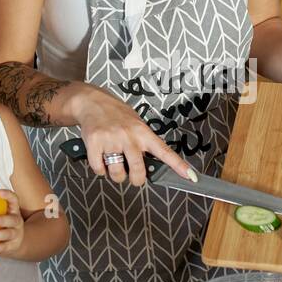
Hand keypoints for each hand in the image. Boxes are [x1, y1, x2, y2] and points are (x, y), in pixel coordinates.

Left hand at [0, 188, 24, 258]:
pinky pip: (4, 247)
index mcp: (12, 210)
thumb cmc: (1, 224)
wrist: (15, 241)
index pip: (14, 199)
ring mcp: (16, 234)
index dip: (8, 195)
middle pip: (12, 219)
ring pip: (8, 234)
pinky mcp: (12, 246)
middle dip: (0, 219)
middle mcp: (16, 221)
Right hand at [72, 85, 193, 186]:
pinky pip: (99, 169)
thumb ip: (144, 143)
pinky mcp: (94, 143)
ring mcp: (111, 140)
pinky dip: (100, 169)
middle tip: (133, 176)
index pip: (165, 152)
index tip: (190, 177)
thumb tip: (151, 165)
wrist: (91, 102)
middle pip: (138, 171)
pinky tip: (101, 159)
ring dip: (116, 175)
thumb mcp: (136, 124)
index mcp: (143, 133)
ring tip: (114, 163)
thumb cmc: (116, 114)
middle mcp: (129, 136)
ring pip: (117, 174)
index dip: (179, 166)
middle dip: (136, 180)